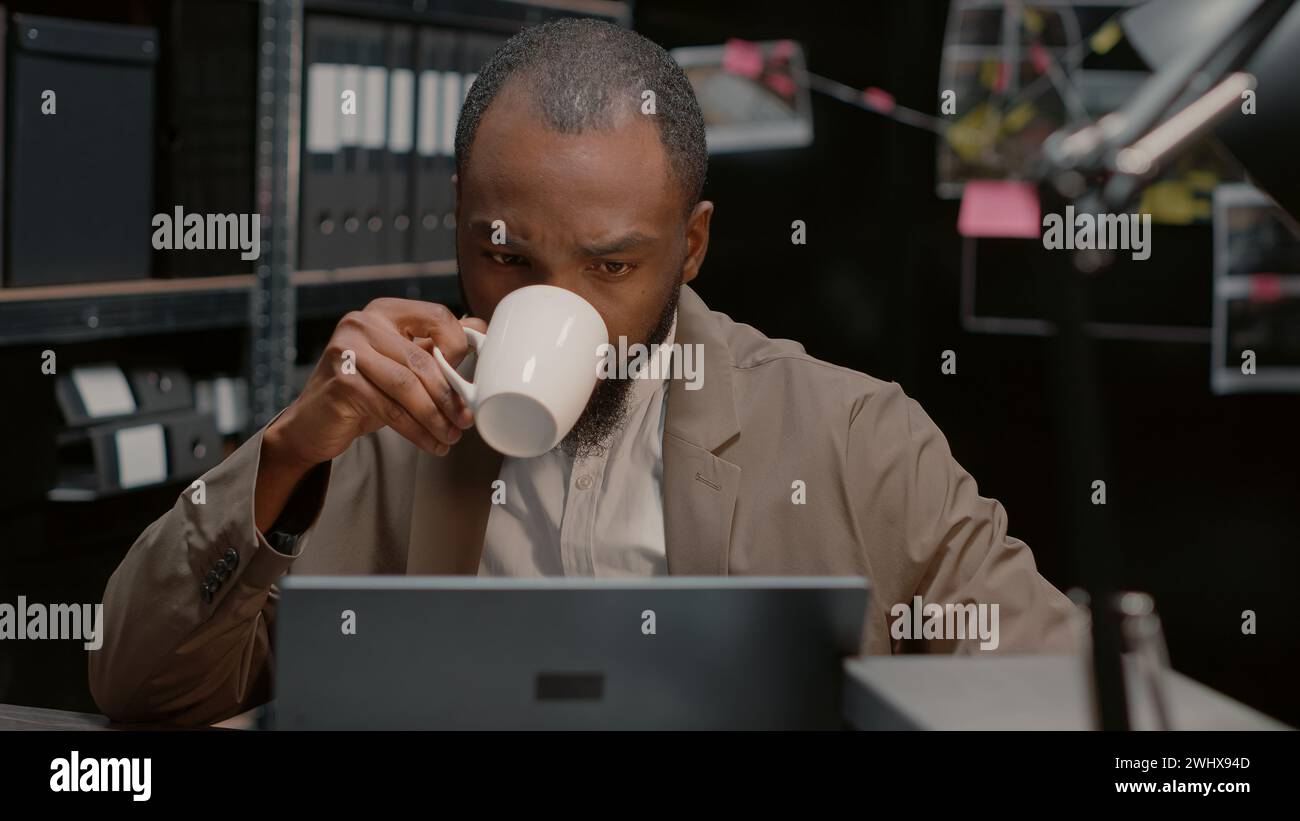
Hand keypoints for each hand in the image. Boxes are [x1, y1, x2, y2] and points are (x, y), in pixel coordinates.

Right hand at [269, 298, 486, 466]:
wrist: (313, 423)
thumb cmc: (364, 391)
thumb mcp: (402, 364)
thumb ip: (435, 346)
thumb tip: (480, 329)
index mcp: (384, 311)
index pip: (437, 317)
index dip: (459, 348)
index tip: (467, 380)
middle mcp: (362, 323)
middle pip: (422, 359)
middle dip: (450, 395)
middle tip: (466, 420)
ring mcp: (347, 350)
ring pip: (407, 387)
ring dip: (435, 417)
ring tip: (451, 436)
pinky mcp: (340, 381)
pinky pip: (390, 409)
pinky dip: (416, 431)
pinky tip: (431, 443)